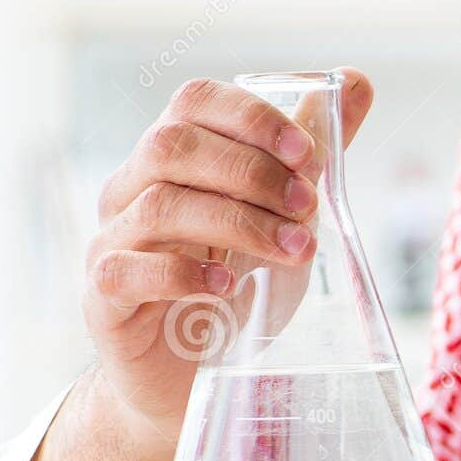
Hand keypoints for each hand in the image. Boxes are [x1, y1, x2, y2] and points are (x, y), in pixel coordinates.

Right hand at [82, 69, 374, 456]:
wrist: (183, 379)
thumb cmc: (230, 289)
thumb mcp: (278, 218)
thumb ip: (309, 156)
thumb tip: (356, 81)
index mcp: (171, 161)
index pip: (193, 103)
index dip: (251, 116)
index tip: (309, 152)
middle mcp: (131, 190)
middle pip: (174, 147)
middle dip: (253, 172)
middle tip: (310, 208)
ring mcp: (112, 241)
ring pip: (161, 205)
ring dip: (240, 224)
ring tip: (296, 251)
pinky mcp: (104, 298)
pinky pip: (130, 270)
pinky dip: (185, 274)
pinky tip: (230, 289)